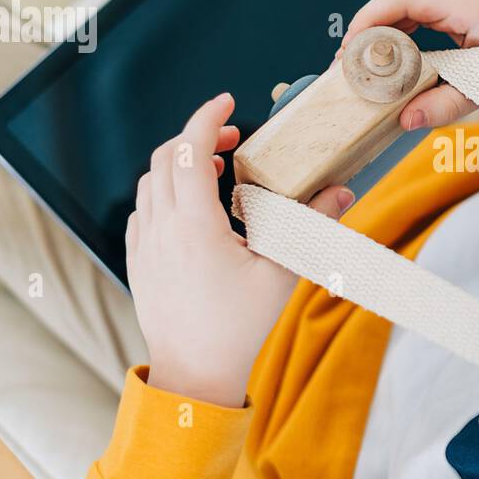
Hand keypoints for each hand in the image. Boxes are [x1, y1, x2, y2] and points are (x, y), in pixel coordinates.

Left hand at [126, 94, 352, 407]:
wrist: (194, 375)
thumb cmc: (237, 328)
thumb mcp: (282, 273)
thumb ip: (309, 226)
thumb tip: (340, 192)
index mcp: (193, 225)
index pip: (188, 149)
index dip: (206, 118)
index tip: (227, 103)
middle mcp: (161, 229)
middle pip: (163, 158)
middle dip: (196, 138)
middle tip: (232, 142)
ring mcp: (143, 246)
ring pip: (149, 184)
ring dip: (178, 166)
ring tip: (216, 175)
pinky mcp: (138, 263)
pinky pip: (143, 212)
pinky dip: (164, 194)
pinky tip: (192, 210)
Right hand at [343, 0, 478, 129]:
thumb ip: (447, 104)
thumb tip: (405, 121)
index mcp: (463, 1)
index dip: (367, 22)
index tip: (347, 53)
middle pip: (393, 3)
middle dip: (366, 34)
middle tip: (344, 72)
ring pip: (399, 9)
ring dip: (378, 37)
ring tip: (357, 71)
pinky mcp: (448, 3)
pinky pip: (411, 15)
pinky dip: (395, 37)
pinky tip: (382, 63)